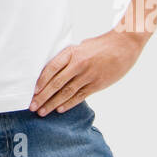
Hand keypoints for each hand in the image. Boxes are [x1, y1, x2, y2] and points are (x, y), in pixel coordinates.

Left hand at [28, 30, 145, 115]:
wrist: (124, 45)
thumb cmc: (101, 45)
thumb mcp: (81, 46)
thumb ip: (69, 58)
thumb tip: (54, 71)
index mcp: (72, 52)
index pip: (51, 68)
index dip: (41, 81)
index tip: (33, 91)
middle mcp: (78, 64)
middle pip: (56, 83)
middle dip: (43, 96)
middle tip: (32, 106)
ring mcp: (88, 75)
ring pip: (66, 92)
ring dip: (53, 103)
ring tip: (42, 112)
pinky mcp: (98, 84)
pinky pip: (80, 96)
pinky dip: (69, 104)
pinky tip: (60, 110)